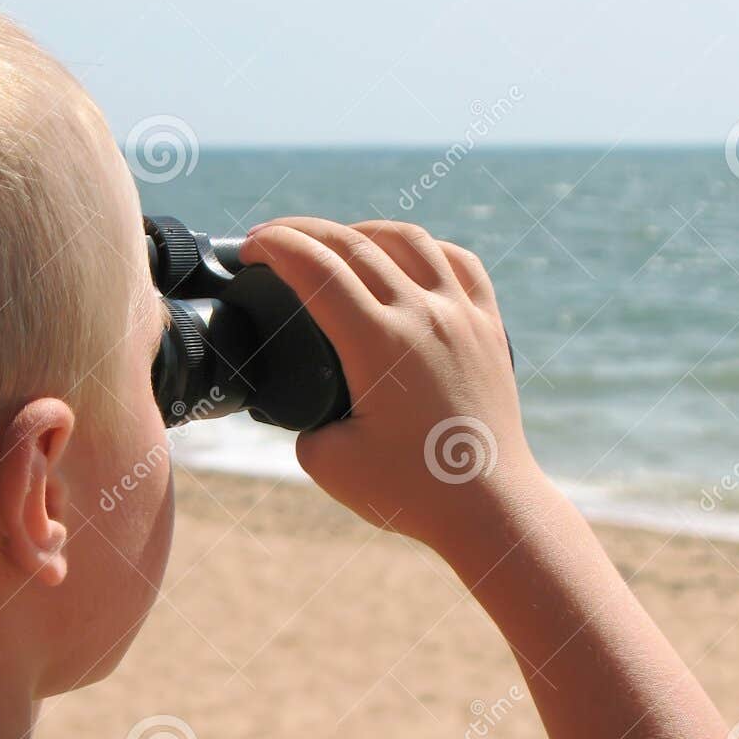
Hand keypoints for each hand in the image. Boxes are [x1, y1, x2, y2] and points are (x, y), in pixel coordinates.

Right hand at [238, 217, 531, 544]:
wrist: (489, 508)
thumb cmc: (413, 493)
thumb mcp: (327, 464)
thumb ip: (302, 426)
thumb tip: (306, 408)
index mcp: (378, 344)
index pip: (316, 269)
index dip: (274, 246)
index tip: (250, 248)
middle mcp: (423, 316)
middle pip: (353, 244)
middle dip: (302, 231)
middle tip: (272, 239)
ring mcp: (461, 317)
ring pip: (409, 240)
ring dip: (362, 231)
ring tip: (335, 241)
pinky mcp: (489, 328)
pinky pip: (459, 262)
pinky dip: (424, 248)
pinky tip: (407, 256)